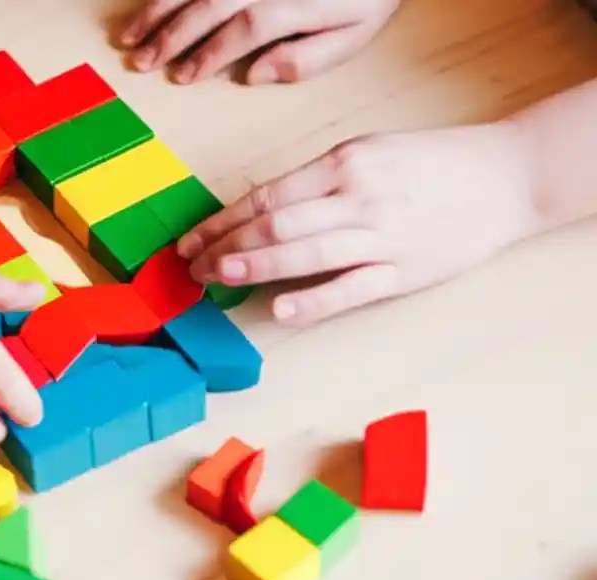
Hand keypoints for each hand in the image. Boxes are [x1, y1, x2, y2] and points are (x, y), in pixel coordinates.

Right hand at [120, 0, 399, 83]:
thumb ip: (305, 60)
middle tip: (141, 62)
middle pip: (210, 3)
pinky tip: (149, 3)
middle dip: (170, 34)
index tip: (182, 77)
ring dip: (158, 8)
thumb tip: (254, 76)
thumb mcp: (353, 35)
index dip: (208, 53)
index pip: (242, 29)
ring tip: (131, 35)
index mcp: (294, 3)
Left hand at [177, 123, 538, 324]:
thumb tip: (258, 214)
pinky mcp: (403, 271)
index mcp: (344, 163)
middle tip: (192, 267)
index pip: (266, 196)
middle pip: (275, 224)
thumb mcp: (368, 154)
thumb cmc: (429, 165)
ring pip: (304, 252)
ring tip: (217, 279)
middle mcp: (358, 197)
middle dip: (225, 246)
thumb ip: (317, 183)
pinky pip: (350, 288)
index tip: (190, 240)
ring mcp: (381, 235)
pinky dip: (312, 299)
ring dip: (253, 266)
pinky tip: (280, 308)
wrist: (505, 178)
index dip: (221, 221)